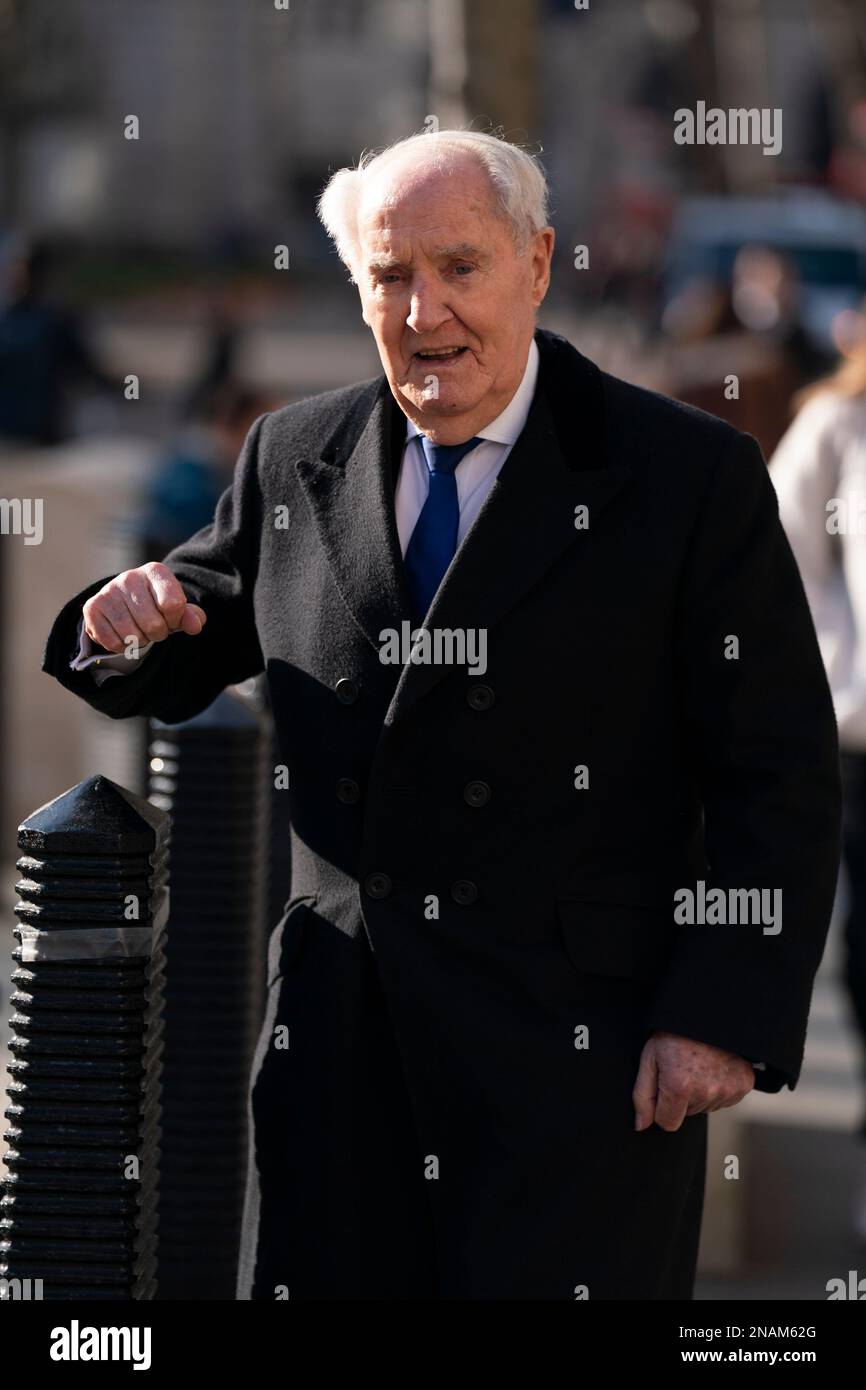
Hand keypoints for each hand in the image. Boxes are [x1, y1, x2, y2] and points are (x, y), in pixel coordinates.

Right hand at [82, 562, 206, 655]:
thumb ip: (190, 616)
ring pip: (132, 636)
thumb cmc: (155, 604)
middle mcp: (130, 577)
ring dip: (140, 640)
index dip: (175, 619)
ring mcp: (108, 591)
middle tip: (153, 626)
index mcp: (155, 571)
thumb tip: (195, 626)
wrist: (122, 601)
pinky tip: (123, 634)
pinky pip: (113, 642)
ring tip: (138, 629)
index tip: (171, 618)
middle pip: (153, 624)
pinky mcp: (92, 607)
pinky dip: (122, 646)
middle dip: (158, 633)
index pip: (173, 604)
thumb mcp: (176, 606)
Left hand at [632, 1031, 754, 1131]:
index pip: (668, 1123)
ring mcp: (728, 1089)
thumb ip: (642, 1095)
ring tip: (697, 1066)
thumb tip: (641, 1125)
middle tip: (681, 1069)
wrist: (707, 1013)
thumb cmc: (674, 1034)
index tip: (664, 1087)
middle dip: (681, 1098)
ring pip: (706, 1107)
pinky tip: (713, 1068)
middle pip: (687, 1114)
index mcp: (679, 1087)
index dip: (662, 1107)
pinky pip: (725, 1098)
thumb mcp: (649, 1058)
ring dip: (700, 1092)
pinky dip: (718, 1087)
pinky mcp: (743, 1084)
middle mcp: (707, 1092)